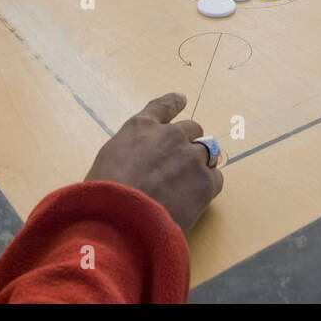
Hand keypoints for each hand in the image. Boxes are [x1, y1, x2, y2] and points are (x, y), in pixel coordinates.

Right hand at [84, 93, 223, 232]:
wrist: (121, 221)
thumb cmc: (104, 194)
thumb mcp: (108, 160)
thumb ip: (131, 152)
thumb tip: (141, 163)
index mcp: (141, 127)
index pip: (163, 106)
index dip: (174, 103)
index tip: (182, 99)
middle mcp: (170, 135)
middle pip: (193, 130)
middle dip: (189, 143)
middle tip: (181, 163)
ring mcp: (191, 156)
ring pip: (207, 152)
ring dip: (199, 165)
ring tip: (187, 185)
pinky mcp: (206, 181)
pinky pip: (215, 177)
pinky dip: (207, 186)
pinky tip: (194, 200)